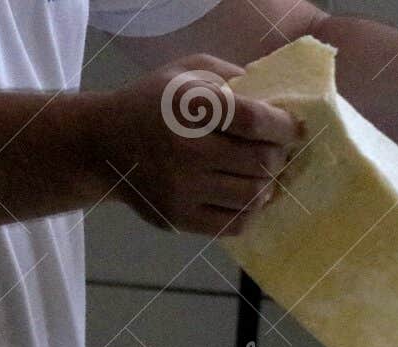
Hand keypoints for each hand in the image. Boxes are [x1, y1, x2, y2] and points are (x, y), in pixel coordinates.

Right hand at [94, 55, 298, 235]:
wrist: (103, 146)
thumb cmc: (153, 103)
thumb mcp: (186, 71)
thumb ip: (231, 77)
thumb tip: (278, 99)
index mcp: (188, 107)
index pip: (253, 121)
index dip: (284, 127)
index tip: (294, 128)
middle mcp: (185, 151)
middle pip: (260, 162)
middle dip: (279, 156)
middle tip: (278, 151)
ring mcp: (182, 189)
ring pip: (253, 196)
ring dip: (268, 184)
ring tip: (263, 173)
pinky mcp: (179, 218)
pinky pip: (234, 224)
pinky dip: (250, 210)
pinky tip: (246, 195)